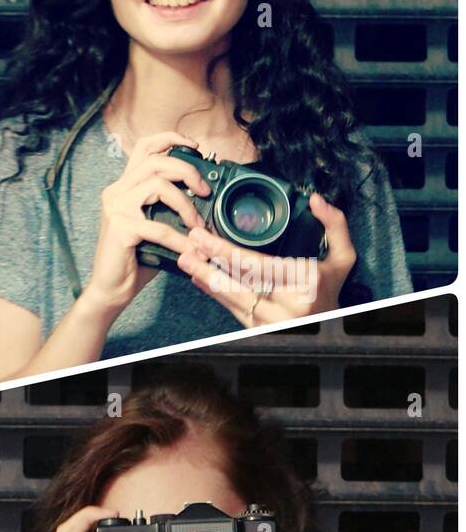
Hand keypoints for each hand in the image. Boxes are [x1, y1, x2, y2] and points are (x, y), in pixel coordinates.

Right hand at [86, 132, 206, 316]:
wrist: (111, 290)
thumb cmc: (136, 259)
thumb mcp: (156, 224)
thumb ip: (170, 206)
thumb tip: (204, 194)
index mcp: (123, 186)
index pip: (144, 148)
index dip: (170, 140)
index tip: (195, 147)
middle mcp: (115, 192)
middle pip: (156, 162)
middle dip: (187, 171)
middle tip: (205, 191)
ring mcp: (115, 208)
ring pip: (157, 185)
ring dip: (185, 204)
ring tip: (198, 225)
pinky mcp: (119, 228)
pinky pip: (158, 227)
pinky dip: (179, 240)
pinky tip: (189, 251)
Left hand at [175, 192, 356, 326]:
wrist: (329, 327)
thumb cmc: (330, 290)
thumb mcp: (343, 258)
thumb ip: (335, 225)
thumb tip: (316, 200)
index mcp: (306, 283)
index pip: (258, 265)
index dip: (226, 252)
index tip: (205, 238)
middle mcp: (287, 306)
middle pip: (238, 284)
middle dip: (207, 266)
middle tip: (188, 249)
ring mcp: (271, 321)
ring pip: (231, 299)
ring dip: (206, 280)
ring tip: (188, 263)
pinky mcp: (260, 331)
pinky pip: (232, 311)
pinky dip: (215, 295)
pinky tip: (201, 281)